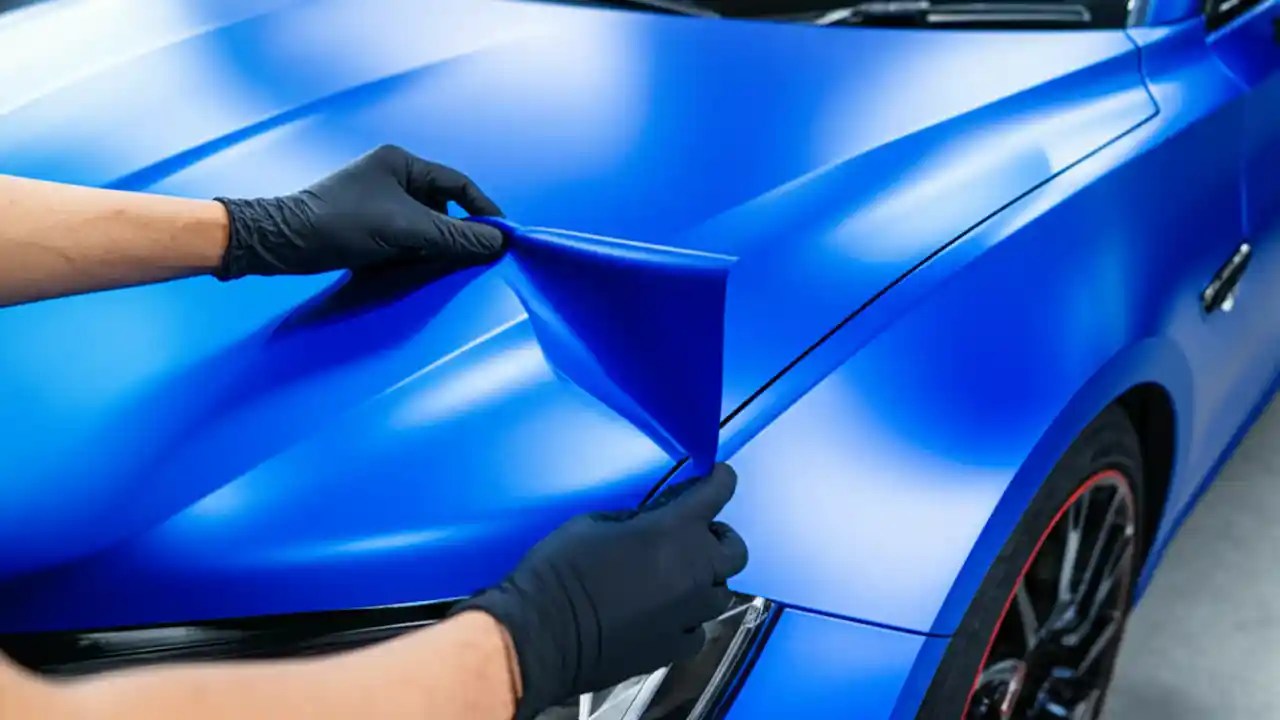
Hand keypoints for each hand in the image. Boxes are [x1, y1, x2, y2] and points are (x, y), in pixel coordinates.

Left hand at [213, 145, 504, 279]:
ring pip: (424, 224)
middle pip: (443, 205)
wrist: (282, 243)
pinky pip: (404, 236)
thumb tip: (498, 243)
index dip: (484, 210)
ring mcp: (376, 200)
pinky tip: (412, 266)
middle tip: (474, 257)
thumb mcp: (406, 230)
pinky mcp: (364, 223)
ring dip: (434, 244)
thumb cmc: (342, 225)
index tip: (503, 236)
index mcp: (401, 162)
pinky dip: (413, 251)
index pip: (458, 184)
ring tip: (439, 264)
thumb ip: (455, 237)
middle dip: (458, 231)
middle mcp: (391, 175)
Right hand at [453, 463, 748, 719]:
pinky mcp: (674, 648)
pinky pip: (699, 630)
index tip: (719, 477)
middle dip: (719, 538)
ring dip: (705, 580)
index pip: (717, 494)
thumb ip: (636, 521)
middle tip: (697, 537)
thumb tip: (651, 524)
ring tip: (679, 579)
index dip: (720, 481)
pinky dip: (690, 619)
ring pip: (721, 593)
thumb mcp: (594, 524)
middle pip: (735, 551)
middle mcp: (693, 571)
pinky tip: (668, 615)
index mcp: (674, 531)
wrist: (542, 634)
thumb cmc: (560, 571)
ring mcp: (688, 614)